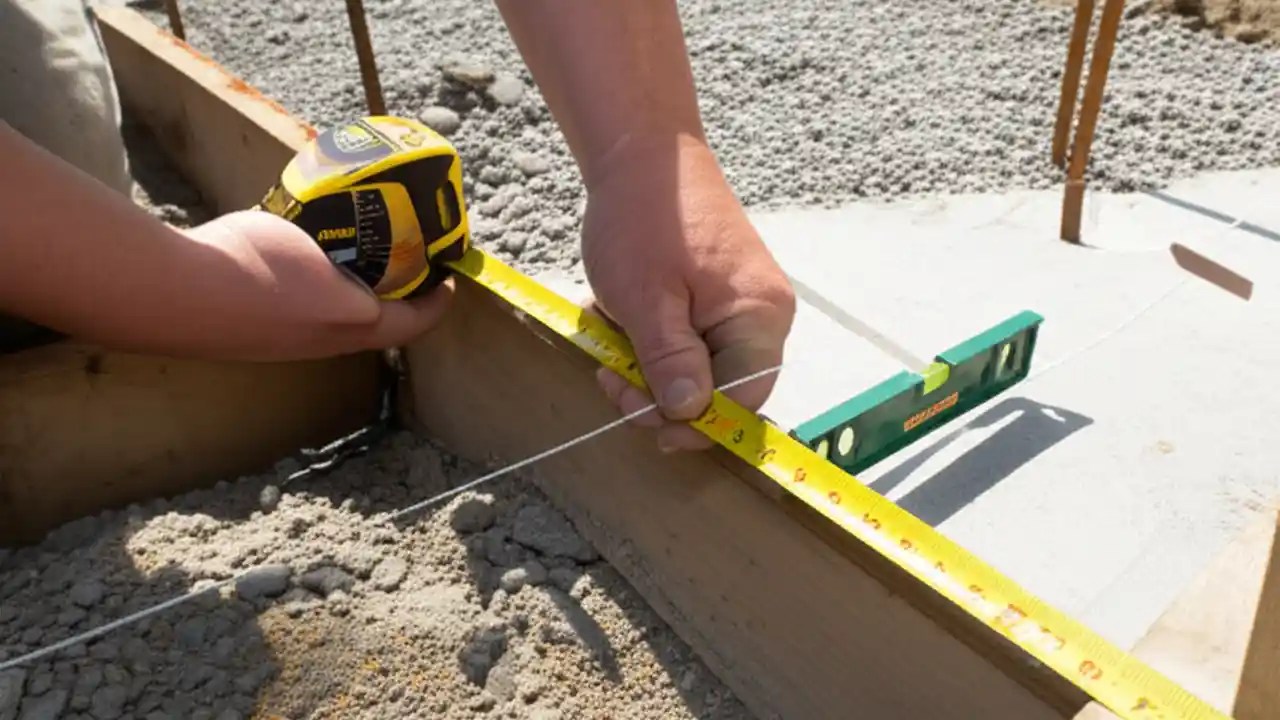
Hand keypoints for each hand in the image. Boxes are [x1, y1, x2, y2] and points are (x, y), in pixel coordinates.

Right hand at [179, 210, 453, 360]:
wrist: (176, 293)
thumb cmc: (253, 272)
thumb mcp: (322, 254)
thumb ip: (349, 257)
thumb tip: (362, 241)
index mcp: (352, 325)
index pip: (414, 323)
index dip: (437, 301)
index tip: (448, 277)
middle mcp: (323, 342)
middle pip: (377, 321)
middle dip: (395, 291)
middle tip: (400, 255)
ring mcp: (286, 341)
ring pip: (335, 314)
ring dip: (351, 288)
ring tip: (348, 246)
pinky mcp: (254, 331)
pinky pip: (296, 308)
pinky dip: (309, 283)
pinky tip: (292, 251)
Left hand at [578, 135, 795, 451]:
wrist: (643, 155)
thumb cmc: (646, 219)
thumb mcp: (647, 302)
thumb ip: (670, 363)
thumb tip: (689, 414)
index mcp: (759, 319)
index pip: (742, 400)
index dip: (696, 425)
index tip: (648, 425)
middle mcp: (762, 317)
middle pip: (718, 389)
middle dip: (658, 390)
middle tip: (609, 373)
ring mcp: (739, 306)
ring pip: (694, 368)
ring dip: (643, 363)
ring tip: (607, 330)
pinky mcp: (714, 298)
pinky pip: (684, 340)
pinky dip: (647, 338)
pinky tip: (618, 315)